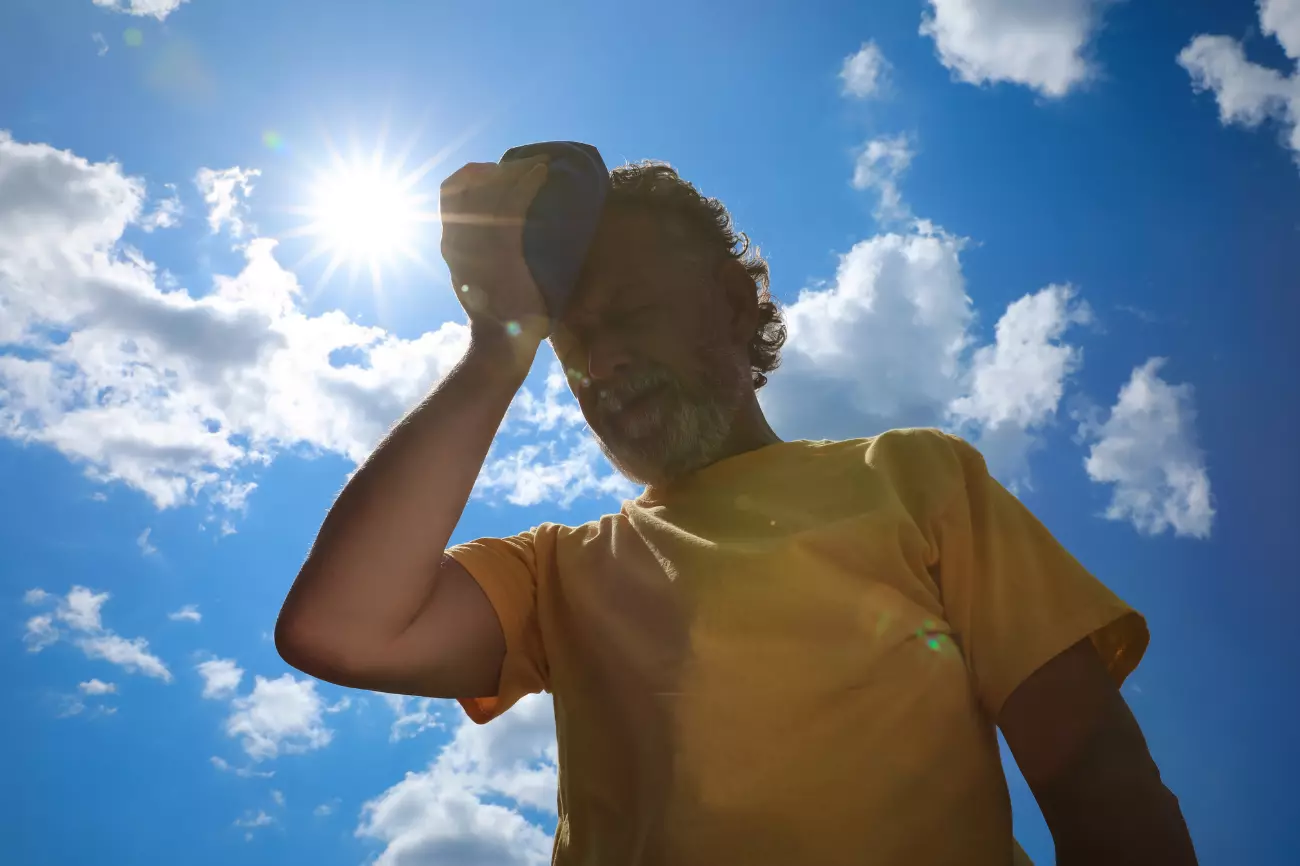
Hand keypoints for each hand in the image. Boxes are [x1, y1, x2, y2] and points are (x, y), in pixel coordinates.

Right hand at [439, 157, 550, 342]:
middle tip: (521, 165)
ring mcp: (479, 240)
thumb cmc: (494, 319)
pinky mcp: (503, 246)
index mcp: (450, 244)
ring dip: (516, 170)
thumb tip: (487, 247)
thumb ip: (472, 260)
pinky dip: (529, 181)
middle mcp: (458, 237)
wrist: (499, 343)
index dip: (468, 176)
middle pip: (468, 182)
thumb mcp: (471, 283)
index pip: (448, 192)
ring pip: (492, 187)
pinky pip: (515, 201)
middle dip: (496, 169)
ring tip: (538, 165)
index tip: (491, 172)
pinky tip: (544, 172)